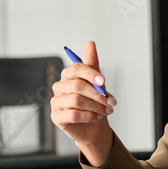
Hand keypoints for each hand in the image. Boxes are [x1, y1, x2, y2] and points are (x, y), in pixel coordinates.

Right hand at [50, 41, 115, 164]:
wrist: (94, 125)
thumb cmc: (94, 101)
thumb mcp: (97, 82)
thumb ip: (92, 63)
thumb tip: (90, 43)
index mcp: (68, 75)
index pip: (76, 68)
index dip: (91, 74)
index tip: (104, 81)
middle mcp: (59, 87)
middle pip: (77, 86)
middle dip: (97, 94)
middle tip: (111, 101)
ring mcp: (56, 102)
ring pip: (77, 101)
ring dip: (96, 106)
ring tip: (106, 110)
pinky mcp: (56, 117)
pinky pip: (73, 115)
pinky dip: (89, 116)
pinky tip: (97, 116)